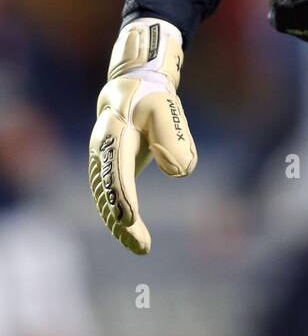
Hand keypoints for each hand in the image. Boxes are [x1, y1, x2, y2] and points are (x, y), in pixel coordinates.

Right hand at [88, 18, 196, 254]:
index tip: (132, 220)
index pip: (118, 168)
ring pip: (104, 198)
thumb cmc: (152, 99)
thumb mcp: (166, 108)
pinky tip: (132, 235)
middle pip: (106, 189)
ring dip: (118, 224)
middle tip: (141, 245)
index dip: (123, 195)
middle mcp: (102, 148)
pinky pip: (108, 197)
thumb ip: (173, 136)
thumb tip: (179, 172)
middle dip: (121, 219)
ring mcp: (100, 161)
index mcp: (115, 130)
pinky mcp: (106, 170)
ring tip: (139, 246)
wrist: (133, 89)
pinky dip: (117, 217)